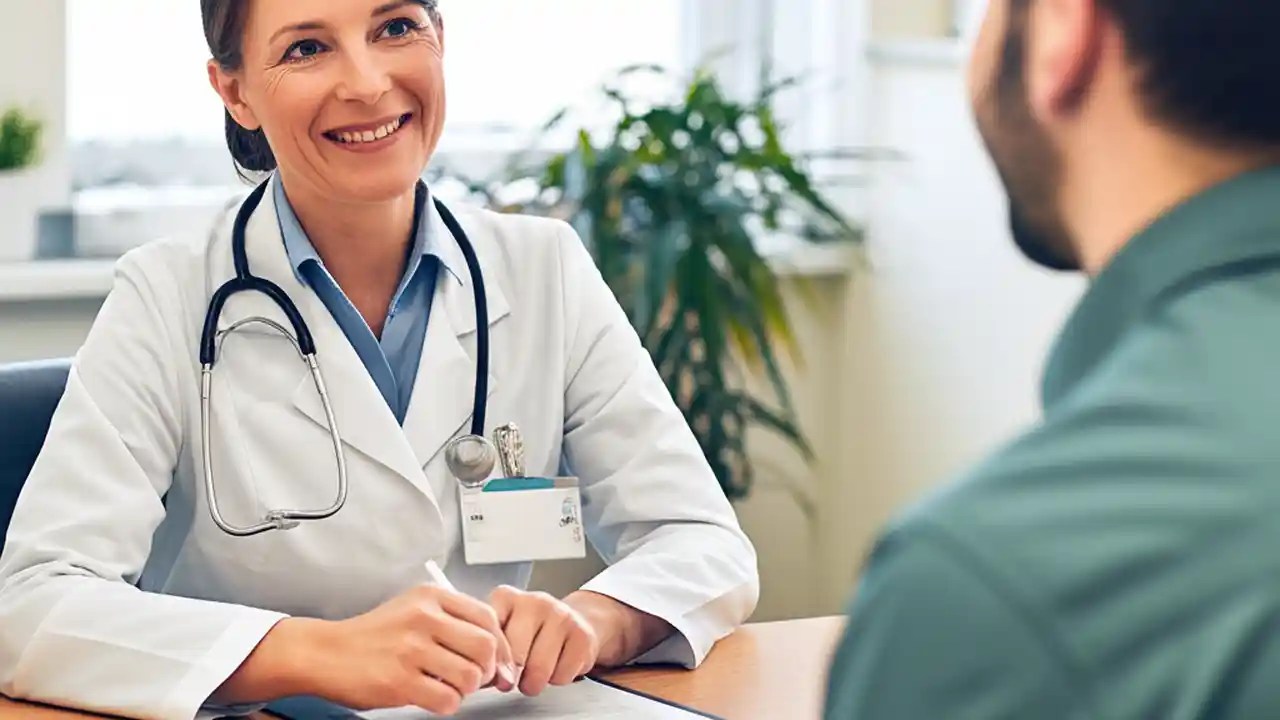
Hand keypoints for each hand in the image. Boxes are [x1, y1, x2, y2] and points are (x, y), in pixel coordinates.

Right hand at [315, 585, 515, 713]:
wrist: (325, 653)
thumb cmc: (374, 636)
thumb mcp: (413, 610)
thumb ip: (452, 622)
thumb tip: (496, 654)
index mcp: (431, 597)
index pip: (488, 617)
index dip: (500, 645)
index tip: (498, 662)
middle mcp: (423, 618)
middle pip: (486, 647)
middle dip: (488, 669)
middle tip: (475, 678)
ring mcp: (411, 650)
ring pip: (471, 676)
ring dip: (465, 689)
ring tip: (447, 686)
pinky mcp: (399, 682)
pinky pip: (447, 700)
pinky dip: (447, 704)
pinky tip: (431, 696)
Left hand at [489, 586, 600, 695]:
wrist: (570, 623)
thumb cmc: (527, 634)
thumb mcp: (501, 632)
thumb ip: (491, 652)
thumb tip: (495, 679)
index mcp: (506, 597)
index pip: (491, 639)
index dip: (492, 664)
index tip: (495, 671)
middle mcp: (534, 601)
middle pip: (515, 658)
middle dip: (513, 677)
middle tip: (516, 674)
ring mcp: (561, 615)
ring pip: (539, 670)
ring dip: (534, 682)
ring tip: (534, 671)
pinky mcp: (582, 634)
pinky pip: (562, 676)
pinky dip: (557, 680)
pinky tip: (556, 664)